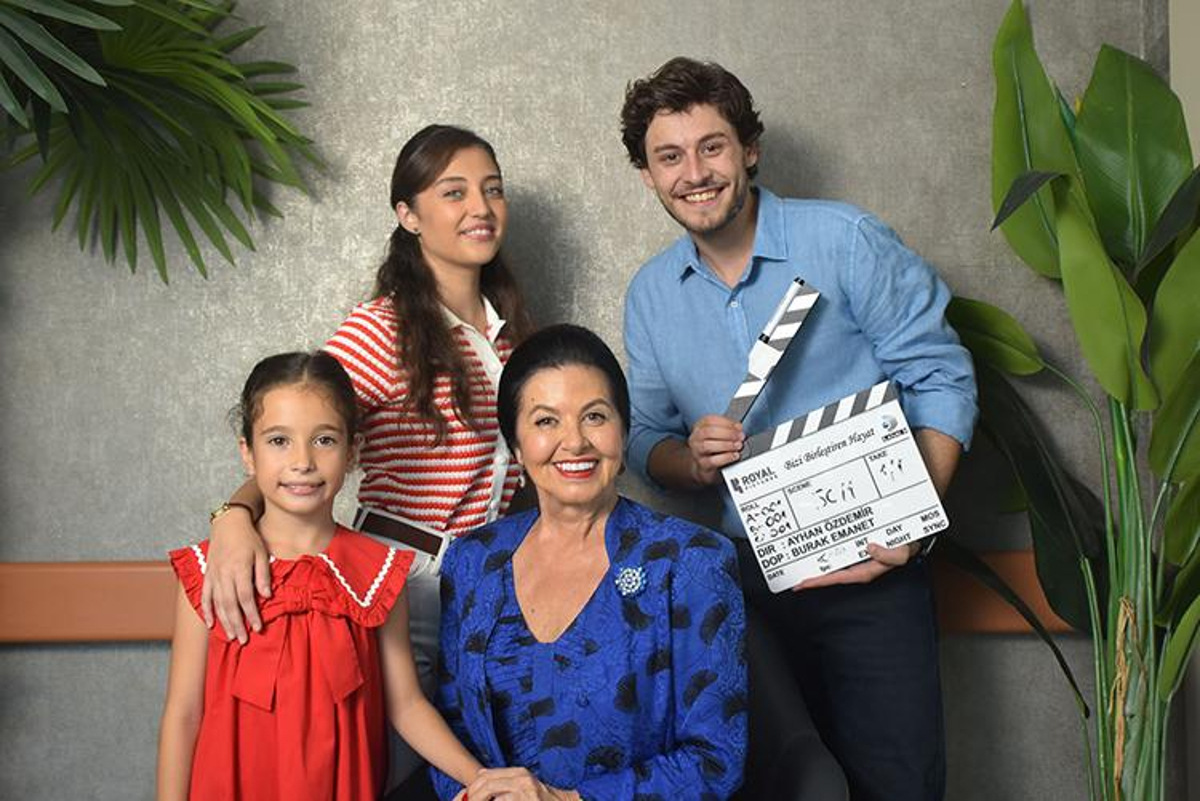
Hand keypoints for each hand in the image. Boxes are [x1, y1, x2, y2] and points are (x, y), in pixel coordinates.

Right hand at [201, 507, 269, 642]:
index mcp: (240, 569)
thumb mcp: (262, 553)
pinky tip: (210, 623)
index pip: (246, 597)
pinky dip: (206, 611)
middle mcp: (224, 574)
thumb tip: (267, 595)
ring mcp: (213, 576)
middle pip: (230, 605)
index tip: (258, 628)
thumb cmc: (249, 538)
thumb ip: (263, 575)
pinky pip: (205, 596)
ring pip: (217, 603)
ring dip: (224, 621)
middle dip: (237, 624)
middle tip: (243, 640)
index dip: (252, 614)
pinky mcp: (207, 575)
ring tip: (231, 636)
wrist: (228, 523)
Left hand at [464, 767, 577, 799]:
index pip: (487, 775)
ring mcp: (525, 792)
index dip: (473, 786)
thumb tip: (480, 774)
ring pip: (493, 795)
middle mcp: (522, 779)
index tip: (467, 796)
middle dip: (474, 795)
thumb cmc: (540, 798)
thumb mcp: (523, 783)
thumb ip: (503, 778)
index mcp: (519, 772)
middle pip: (487, 783)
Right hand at [687, 414, 744, 485]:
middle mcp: (696, 438)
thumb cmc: (713, 447)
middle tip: (740, 436)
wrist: (704, 466)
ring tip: (738, 446)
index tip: (738, 427)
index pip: (710, 420)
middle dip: (728, 433)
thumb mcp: (718, 434)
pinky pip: (713, 460)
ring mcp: (697, 452)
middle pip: (709, 432)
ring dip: (727, 445)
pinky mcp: (702, 464)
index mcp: (699, 427)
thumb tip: (738, 427)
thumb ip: (728, 429)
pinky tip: (734, 455)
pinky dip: (726, 457)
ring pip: (708, 446)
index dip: (726, 423)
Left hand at [793, 541, 919, 590]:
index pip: (837, 578)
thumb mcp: (902, 554)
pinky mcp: (856, 550)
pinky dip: (826, 552)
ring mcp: (856, 558)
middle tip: (794, 581)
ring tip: (799, 567)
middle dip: (814, 578)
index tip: (803, 584)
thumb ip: (889, 556)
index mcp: (866, 571)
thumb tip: (869, 548)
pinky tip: (816, 551)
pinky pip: (838, 553)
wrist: (912, 537)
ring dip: (818, 565)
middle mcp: (858, 566)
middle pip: (831, 574)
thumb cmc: (906, 547)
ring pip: (833, 564)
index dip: (820, 582)